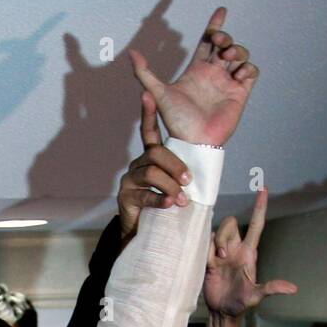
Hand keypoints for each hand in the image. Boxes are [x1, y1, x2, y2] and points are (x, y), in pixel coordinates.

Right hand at [116, 93, 190, 239]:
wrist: (145, 232)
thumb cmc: (164, 205)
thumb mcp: (173, 184)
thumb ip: (180, 174)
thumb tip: (200, 170)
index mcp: (150, 157)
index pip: (149, 131)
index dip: (148, 113)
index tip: (148, 94)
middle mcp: (137, 164)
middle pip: (155, 153)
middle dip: (175, 166)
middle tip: (188, 180)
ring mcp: (130, 180)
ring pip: (152, 173)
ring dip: (171, 186)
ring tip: (182, 200)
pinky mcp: (126, 197)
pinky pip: (146, 195)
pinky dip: (160, 200)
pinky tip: (170, 204)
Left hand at [129, 7, 257, 145]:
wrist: (193, 141)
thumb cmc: (175, 121)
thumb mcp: (158, 93)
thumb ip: (144, 73)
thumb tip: (131, 54)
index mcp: (197, 70)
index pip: (208, 42)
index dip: (215, 25)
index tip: (221, 11)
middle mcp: (213, 74)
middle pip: (225, 45)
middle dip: (225, 37)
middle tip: (218, 42)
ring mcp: (227, 83)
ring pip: (240, 55)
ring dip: (237, 50)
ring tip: (227, 57)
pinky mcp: (240, 93)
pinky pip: (251, 73)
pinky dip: (248, 67)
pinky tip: (238, 72)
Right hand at [203, 188, 296, 317]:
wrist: (221, 311)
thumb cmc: (240, 304)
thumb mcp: (256, 297)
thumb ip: (271, 289)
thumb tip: (293, 289)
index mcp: (249, 253)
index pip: (256, 225)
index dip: (259, 207)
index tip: (263, 190)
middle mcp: (236, 249)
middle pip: (231, 224)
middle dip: (225, 234)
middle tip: (223, 256)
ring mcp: (221, 253)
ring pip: (217, 231)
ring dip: (215, 242)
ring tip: (216, 261)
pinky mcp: (208, 259)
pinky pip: (205, 243)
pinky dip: (206, 249)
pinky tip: (208, 262)